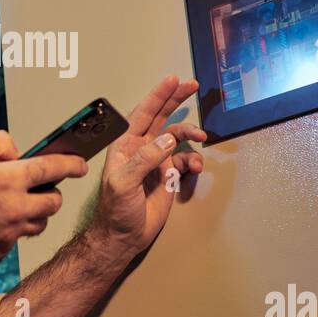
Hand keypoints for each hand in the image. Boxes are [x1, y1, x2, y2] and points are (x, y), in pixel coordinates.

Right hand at [0, 130, 87, 272]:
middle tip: (36, 185)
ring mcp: (7, 235)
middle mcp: (13, 209)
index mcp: (6, 179)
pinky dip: (11, 228)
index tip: (79, 164)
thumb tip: (17, 151)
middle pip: (54, 201)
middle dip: (50, 191)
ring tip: (10, 203)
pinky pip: (16, 239)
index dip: (71, 164)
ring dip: (33, 212)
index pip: (53, 169)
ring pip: (38, 223)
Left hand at [88, 74, 205, 257]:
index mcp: (125, 144)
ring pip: (177, 136)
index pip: (142, 113)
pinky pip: (185, 158)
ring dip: (190, 133)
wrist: (124, 236)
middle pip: (161, 116)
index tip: (173, 80)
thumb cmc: (116, 210)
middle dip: (176, 99)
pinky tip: (196, 167)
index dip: (158, 96)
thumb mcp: (124, 182)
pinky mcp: (168, 174)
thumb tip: (168, 139)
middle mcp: (141, 147)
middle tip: (193, 85)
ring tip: (201, 137)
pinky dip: (194, 159)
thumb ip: (145, 159)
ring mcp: (156, 159)